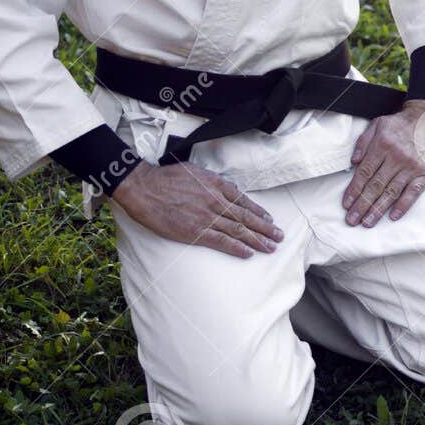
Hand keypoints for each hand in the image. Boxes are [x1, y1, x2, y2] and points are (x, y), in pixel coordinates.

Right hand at [111, 162, 282, 258]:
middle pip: (246, 218)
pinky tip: (248, 253)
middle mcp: (216, 201)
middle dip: (265, 228)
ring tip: (271, 246)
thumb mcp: (196, 172)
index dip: (259, 212)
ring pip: (238, 230)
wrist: (145, 188)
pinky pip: (221, 241)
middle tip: (280, 236)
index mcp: (217, 186)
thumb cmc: (167, 178)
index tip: (270, 219)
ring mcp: (206, 217)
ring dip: (257, 240)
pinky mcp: (195, 232)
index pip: (244, 202)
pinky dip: (236, 247)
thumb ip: (214, 182)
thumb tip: (228, 189)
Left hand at [342, 99, 424, 226]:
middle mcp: (396, 157)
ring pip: (392, 192)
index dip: (354, 190)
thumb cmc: (400, 124)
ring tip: (367, 223)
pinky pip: (413, 193)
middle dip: (362, 205)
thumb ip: (363, 142)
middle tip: (352, 220)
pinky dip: (403, 206)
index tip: (346, 205)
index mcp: (382, 145)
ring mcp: (412, 166)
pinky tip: (393, 216)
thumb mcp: (378, 124)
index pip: (364, 172)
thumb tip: (353, 162)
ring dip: (378, 209)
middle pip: (376, 185)